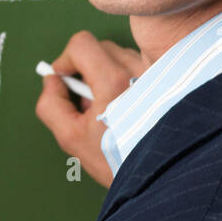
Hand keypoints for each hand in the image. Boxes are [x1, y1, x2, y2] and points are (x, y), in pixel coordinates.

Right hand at [34, 31, 146, 187]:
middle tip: (88, 101)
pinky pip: (140, 66)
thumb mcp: (71, 138)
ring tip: (111, 107)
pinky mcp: (169, 80)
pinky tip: (128, 106)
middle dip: (88, 69)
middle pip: (101, 48)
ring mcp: (157, 74)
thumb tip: (51, 80)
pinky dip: (128, 79)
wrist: (159, 174)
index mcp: (114, 83)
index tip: (64, 77)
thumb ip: (52, 105)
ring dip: (109, 73)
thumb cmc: (116, 161)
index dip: (66, 59)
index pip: (82, 45)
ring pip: (121, 56)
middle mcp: (139, 71)